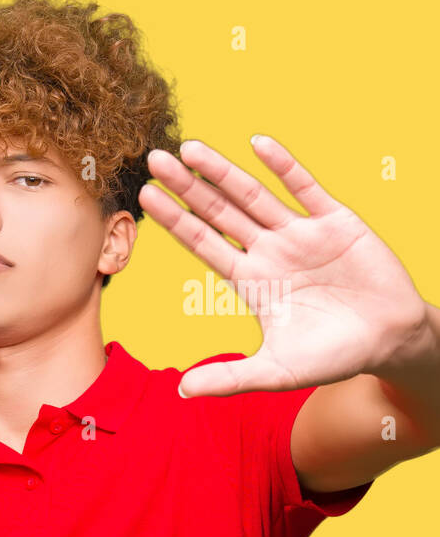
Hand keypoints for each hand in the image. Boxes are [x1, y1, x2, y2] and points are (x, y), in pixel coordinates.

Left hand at [138, 135, 434, 397]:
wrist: (391, 342)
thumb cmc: (332, 358)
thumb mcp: (276, 372)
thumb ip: (230, 378)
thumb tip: (183, 392)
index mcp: (250, 280)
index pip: (202, 243)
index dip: (174, 221)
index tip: (145, 198)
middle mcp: (269, 251)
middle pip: (218, 212)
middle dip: (187, 188)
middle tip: (154, 159)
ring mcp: (300, 233)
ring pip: (253, 195)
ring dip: (222, 172)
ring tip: (189, 148)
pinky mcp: (336, 222)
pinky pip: (306, 187)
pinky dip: (283, 166)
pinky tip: (256, 144)